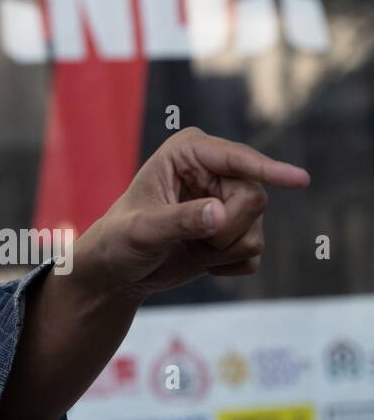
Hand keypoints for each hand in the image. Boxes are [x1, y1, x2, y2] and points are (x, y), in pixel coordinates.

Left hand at [72, 127, 309, 301]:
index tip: (301, 180)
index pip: (237, 159)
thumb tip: (220, 213)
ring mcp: (229, 200)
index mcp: (188, 152)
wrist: (118, 268)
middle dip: (225, 230)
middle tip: (189, 239)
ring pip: (257, 231)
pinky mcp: (237, 230)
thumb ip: (180, 221)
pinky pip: (253, 254)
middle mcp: (215, 170)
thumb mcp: (141, 230)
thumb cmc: (119, 239)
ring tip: (188, 247)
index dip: (269, 170)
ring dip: (222, 251)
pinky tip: (198, 259)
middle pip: (255, 198)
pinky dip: (225, 265)